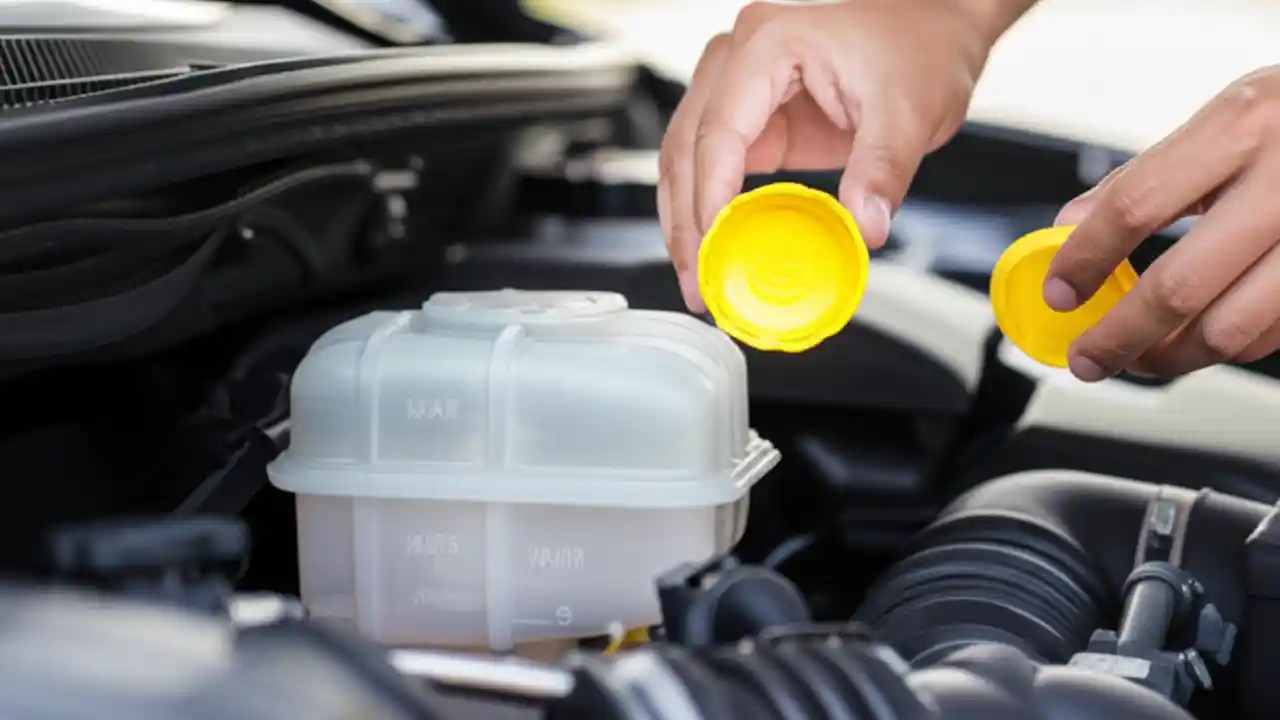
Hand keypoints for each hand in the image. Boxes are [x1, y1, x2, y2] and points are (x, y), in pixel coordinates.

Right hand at [658, 0, 1029, 311]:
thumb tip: (864, 225)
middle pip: (687, 146)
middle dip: (686, 221)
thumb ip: (884, 169)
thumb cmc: (920, 49)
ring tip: (695, 277)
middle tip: (697, 281)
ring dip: (684, 220)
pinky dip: (706, 210)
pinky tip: (712, 250)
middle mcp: (740, 59)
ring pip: (684, 158)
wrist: (932, 33)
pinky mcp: (750, 118)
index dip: (710, 193)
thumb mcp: (910, 111)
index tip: (714, 246)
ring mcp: (738, 88)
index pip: (719, 127)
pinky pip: (710, 166)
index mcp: (770, 44)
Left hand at [1048, 67, 1279, 381]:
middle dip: (1117, 336)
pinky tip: (1194, 339)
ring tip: (1137, 357)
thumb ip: (1147, 175)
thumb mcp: (1229, 118)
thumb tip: (1069, 226)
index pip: (1135, 206)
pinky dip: (1222, 347)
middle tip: (1087, 356)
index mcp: (1243, 126)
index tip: (1059, 291)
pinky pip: (1269, 335)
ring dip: (1169, 357)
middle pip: (1178, 286)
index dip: (1084, 259)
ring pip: (1228, 330)